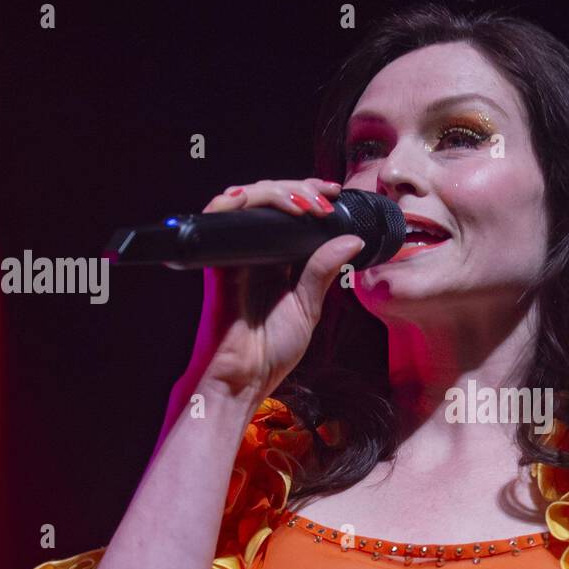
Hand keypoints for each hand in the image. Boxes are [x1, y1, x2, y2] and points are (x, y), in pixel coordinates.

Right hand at [184, 178, 365, 405]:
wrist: (243, 379)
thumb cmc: (270, 351)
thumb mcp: (308, 307)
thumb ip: (324, 271)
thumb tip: (351, 239)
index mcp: (276, 261)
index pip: (289, 213)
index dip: (307, 194)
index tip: (332, 192)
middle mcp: (253, 252)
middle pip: (269, 199)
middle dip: (298, 188)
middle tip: (324, 197)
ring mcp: (233, 253)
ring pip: (247, 200)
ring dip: (277, 192)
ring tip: (306, 205)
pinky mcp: (216, 261)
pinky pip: (218, 218)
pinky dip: (238, 202)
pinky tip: (265, 204)